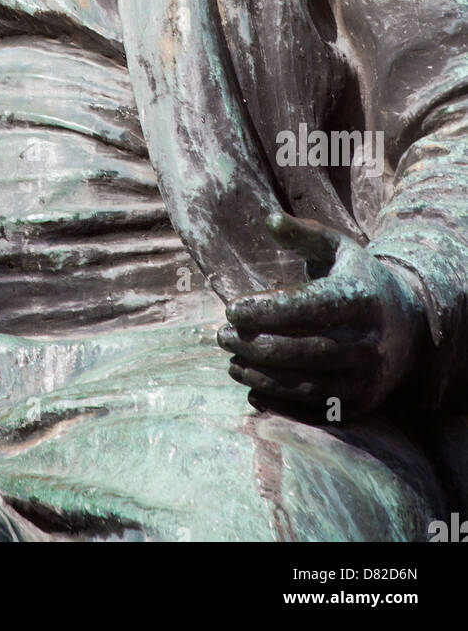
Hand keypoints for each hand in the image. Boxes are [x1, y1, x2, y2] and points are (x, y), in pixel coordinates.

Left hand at [216, 211, 426, 418]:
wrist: (408, 325)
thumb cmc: (357, 280)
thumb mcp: (337, 249)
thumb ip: (303, 234)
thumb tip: (269, 220)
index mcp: (361, 298)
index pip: (309, 307)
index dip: (266, 310)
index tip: (231, 309)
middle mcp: (368, 341)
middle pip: (303, 350)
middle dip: (255, 345)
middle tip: (222, 336)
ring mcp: (366, 377)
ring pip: (306, 384)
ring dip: (261, 375)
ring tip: (231, 360)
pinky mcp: (359, 404)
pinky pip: (315, 410)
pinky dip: (280, 403)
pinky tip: (251, 388)